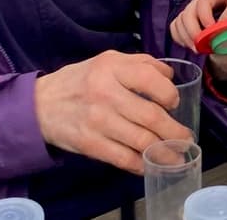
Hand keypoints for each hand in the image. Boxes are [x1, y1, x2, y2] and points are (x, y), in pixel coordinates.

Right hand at [34, 51, 192, 174]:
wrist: (40, 105)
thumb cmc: (81, 81)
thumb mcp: (107, 61)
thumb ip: (140, 63)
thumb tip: (170, 75)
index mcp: (112, 68)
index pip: (151, 79)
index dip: (169, 94)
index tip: (175, 103)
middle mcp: (105, 93)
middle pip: (151, 116)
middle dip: (175, 131)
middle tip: (185, 138)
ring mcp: (97, 120)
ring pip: (141, 141)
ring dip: (165, 152)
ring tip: (177, 156)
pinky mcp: (90, 144)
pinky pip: (124, 158)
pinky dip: (142, 164)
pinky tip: (151, 165)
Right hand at [170, 0, 226, 50]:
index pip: (204, 3)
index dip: (206, 19)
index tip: (213, 31)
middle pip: (188, 13)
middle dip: (193, 32)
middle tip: (202, 46)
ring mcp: (192, 5)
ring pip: (179, 20)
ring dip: (186, 37)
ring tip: (197, 49)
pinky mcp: (188, 14)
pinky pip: (176, 26)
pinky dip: (179, 37)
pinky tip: (190, 45)